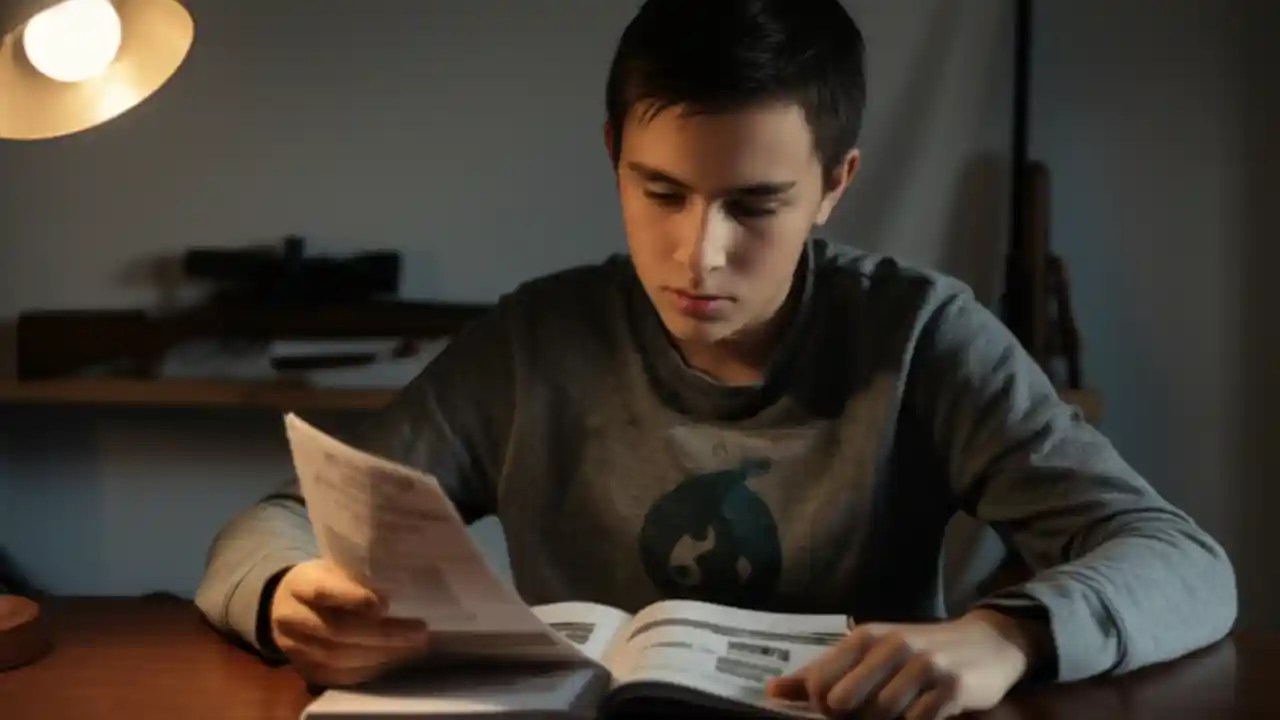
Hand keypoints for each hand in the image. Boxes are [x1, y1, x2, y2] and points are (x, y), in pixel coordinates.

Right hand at [269, 559, 430, 686]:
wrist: (284, 605)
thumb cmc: (323, 581)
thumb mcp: (335, 568)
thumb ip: (357, 578)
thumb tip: (401, 592)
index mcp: (300, 584)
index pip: (324, 592)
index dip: (354, 598)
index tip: (387, 603)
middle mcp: (292, 617)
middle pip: (336, 630)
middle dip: (382, 634)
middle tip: (418, 631)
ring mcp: (295, 646)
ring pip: (338, 656)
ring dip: (381, 654)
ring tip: (412, 646)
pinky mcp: (303, 668)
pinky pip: (337, 675)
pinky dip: (369, 668)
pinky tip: (393, 659)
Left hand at [766, 610, 1049, 718]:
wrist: (987, 643)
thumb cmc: (919, 652)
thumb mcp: (869, 653)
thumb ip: (822, 673)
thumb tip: (772, 691)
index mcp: (864, 637)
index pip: (818, 683)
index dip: (822, 707)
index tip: (840, 710)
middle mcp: (890, 646)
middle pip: (842, 702)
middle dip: (850, 719)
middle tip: (869, 716)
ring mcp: (921, 666)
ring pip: (879, 715)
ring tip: (900, 713)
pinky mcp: (950, 687)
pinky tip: (923, 716)